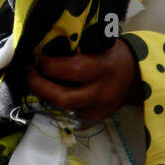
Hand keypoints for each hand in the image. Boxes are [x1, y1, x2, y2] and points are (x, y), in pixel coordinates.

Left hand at [26, 40, 141, 123]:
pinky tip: (49, 94)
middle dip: (39, 86)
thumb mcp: (101, 43)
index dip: (49, 66)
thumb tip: (45, 46)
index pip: (72, 70)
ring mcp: (97, 110)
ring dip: (43, 97)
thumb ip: (77, 46)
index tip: (37, 58)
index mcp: (104, 68)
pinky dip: (54, 105)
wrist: (135, 76)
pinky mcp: (94, 121)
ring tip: (35, 82)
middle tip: (29, 73)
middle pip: (63, 97)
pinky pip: (67, 116)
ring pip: (62, 111)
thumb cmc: (113, 54)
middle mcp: (101, 93)